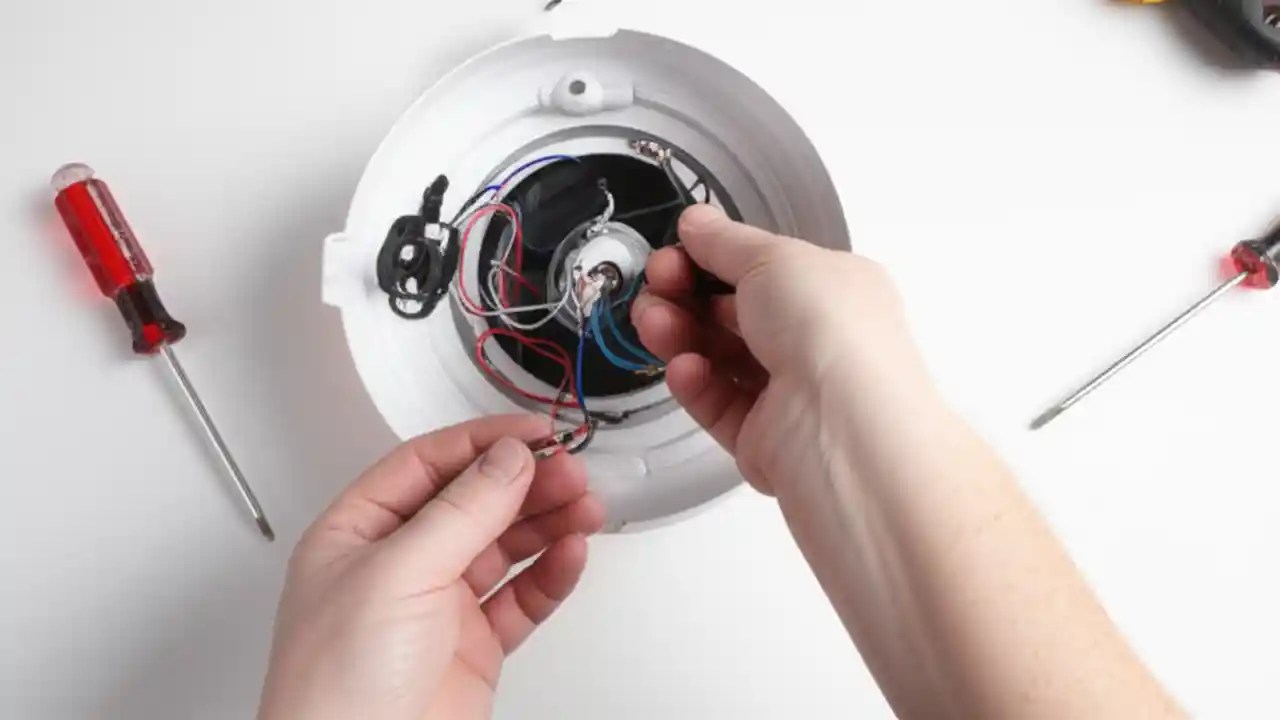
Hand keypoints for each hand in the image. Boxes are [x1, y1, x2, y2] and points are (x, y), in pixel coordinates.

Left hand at [258, 416, 605, 719]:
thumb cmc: (335, 688)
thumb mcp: (398, 574)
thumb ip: (461, 510)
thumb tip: (507, 458)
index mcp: (357, 533)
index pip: (427, 464)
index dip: (483, 443)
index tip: (534, 434)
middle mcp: (397, 565)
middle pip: (473, 501)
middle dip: (525, 482)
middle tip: (571, 470)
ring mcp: (437, 606)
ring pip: (504, 546)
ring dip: (547, 522)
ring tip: (584, 506)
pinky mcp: (473, 646)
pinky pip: (522, 596)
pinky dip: (551, 573)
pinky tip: (570, 553)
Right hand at [632, 205, 931, 495]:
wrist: (844, 432)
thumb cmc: (830, 332)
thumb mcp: (775, 259)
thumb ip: (726, 241)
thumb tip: (697, 222)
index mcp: (834, 290)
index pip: (763, 269)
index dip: (712, 258)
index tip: (674, 253)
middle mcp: (817, 341)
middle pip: (734, 313)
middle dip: (685, 296)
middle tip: (656, 286)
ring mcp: (791, 394)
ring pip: (720, 358)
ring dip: (681, 334)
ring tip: (654, 323)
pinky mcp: (764, 439)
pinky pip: (718, 404)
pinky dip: (695, 383)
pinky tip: (684, 367)